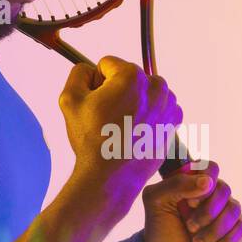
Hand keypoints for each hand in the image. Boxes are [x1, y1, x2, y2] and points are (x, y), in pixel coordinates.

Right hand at [58, 56, 181, 195]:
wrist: (111, 177)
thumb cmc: (91, 140)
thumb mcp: (69, 99)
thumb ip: (78, 73)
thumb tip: (90, 69)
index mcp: (131, 75)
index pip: (108, 65)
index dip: (96, 83)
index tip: (96, 103)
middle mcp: (155, 87)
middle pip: (128, 77)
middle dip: (117, 91)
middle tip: (107, 118)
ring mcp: (167, 105)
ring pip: (144, 92)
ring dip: (133, 102)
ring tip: (121, 126)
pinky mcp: (173, 122)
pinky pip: (158, 108)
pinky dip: (147, 115)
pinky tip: (135, 131)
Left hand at [141, 161, 241, 241]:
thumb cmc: (160, 229)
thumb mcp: (156, 202)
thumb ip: (174, 185)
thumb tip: (207, 182)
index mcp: (193, 182)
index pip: (210, 168)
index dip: (204, 182)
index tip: (190, 201)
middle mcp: (212, 195)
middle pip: (224, 190)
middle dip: (207, 212)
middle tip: (190, 227)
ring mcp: (225, 213)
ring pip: (234, 210)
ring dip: (215, 230)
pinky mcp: (234, 232)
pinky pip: (241, 229)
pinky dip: (228, 241)